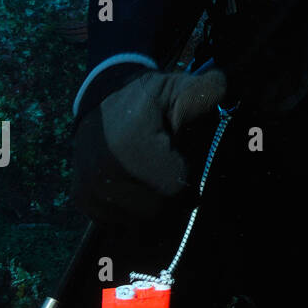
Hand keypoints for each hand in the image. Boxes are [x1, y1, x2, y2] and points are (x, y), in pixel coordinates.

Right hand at [72, 68, 226, 222]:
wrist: (100, 99)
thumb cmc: (148, 98)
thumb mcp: (179, 87)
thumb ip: (205, 92)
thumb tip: (226, 92)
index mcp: (130, 147)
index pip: (174, 188)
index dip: (188, 178)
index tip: (184, 160)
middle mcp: (103, 174)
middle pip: (157, 208)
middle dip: (171, 192)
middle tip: (169, 167)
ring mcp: (89, 190)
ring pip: (139, 219)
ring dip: (152, 202)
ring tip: (151, 174)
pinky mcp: (82, 200)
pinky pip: (119, 220)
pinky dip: (132, 208)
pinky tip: (134, 183)